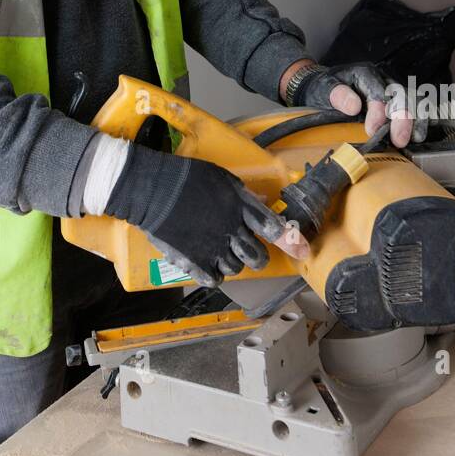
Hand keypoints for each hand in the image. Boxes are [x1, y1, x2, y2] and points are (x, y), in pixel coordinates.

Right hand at [105, 148, 309, 285]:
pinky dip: (214, 273)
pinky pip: (214, 278)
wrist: (152, 189)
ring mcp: (213, 247)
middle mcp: (230, 229)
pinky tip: (208, 263)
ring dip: (233, 262)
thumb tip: (259, 203)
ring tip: (220, 250)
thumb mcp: (219, 176)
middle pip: (257, 255)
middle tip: (248, 250)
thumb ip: (242, 194)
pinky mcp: (194, 261)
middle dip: (257, 255)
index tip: (302, 249)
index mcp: (239, 206)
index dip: (290, 240)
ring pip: (236, 268)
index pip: (272, 227)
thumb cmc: (184, 177)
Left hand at [281, 60, 423, 146]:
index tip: (372, 130)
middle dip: (402, 118)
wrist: (323, 86)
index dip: (378, 112)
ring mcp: (392, 90)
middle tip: (399, 139)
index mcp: (365, 74)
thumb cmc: (324, 87)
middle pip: (401, 95)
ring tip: (415, 138)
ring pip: (414, 99)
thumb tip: (354, 106)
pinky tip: (418, 135)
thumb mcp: (324, 89)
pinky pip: (416, 107)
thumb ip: (337, 95)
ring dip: (416, 119)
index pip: (378, 92)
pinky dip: (420, 120)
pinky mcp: (397, 102)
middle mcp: (383, 80)